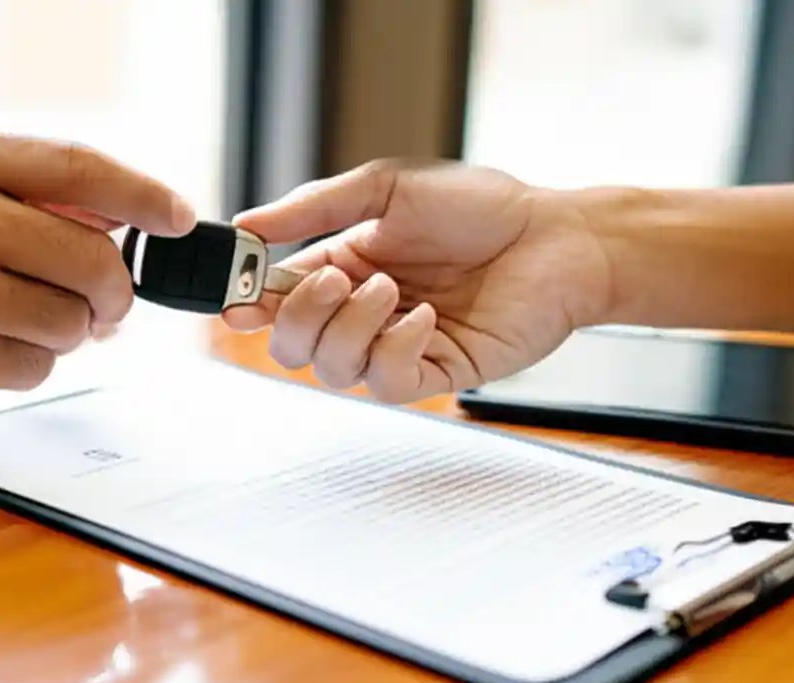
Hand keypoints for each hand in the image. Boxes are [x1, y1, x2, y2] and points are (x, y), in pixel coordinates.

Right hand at [0, 130, 194, 404]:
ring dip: (68, 328)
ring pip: (71, 323)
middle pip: (92, 260)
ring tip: (25, 315)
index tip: (179, 217)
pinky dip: (31, 360)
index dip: (143, 194)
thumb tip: (121, 219)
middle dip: (114, 290)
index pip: (77, 168)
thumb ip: (23, 185)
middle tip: (107, 301)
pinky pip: (36, 367)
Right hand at [222, 160, 612, 402]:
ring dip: (350, 327)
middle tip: (334, 279)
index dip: (246, 302)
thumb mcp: (387, 188)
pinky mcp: (436, 372)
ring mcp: (398, 346)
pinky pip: (386, 383)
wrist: (558, 234)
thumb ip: (315, 207)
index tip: (235, 294)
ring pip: (332, 370)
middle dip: (297, 317)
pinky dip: (395, 348)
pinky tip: (426, 317)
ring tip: (392, 288)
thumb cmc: (482, 208)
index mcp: (342, 269)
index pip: (274, 299)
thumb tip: (246, 226)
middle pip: (292, 347)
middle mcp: (363, 314)